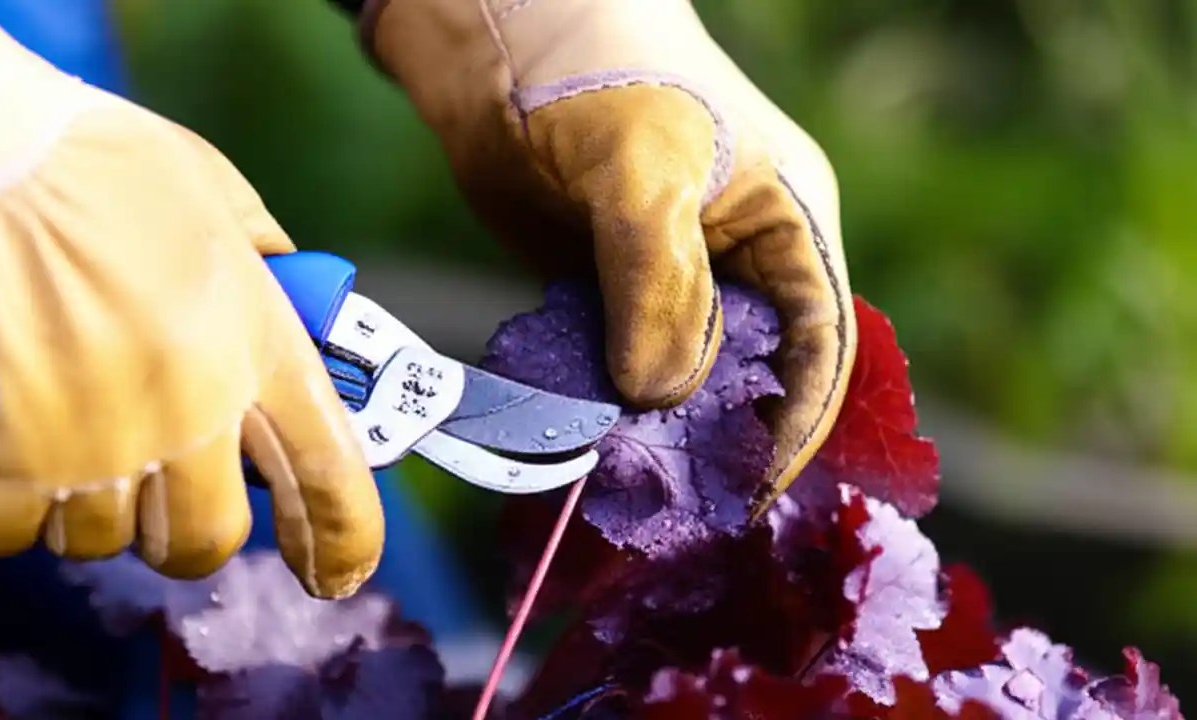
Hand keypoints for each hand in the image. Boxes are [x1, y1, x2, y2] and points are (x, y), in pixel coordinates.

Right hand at [0, 0, 381, 597]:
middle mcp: (189, 418)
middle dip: (185, 523)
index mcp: (256, 348)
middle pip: (206, 538)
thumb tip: (299, 312)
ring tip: (52, 409)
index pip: (330, 476)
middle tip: (152, 476)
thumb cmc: (87, 162)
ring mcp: (92, 457)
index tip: (338, 572)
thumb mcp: (216, 199)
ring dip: (86, 497)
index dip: (343, 539)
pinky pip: (6, 531)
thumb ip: (266, 275)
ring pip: (101, 539)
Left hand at [360, 0, 857, 511]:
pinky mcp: (605, 289)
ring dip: (658, 429)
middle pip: (753, 374)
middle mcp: (739, 261)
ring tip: (628, 482)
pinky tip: (581, 436)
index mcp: (786, 224)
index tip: (751, 490)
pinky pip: (616, 362)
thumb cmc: (595, 73)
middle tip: (679, 501)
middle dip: (722, 437)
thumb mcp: (641, 171)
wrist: (497, 36)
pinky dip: (603, 402)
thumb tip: (657, 394)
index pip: (819, 345)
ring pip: (681, 377)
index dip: (793, 423)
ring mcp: (670, 279)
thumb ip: (659, 286)